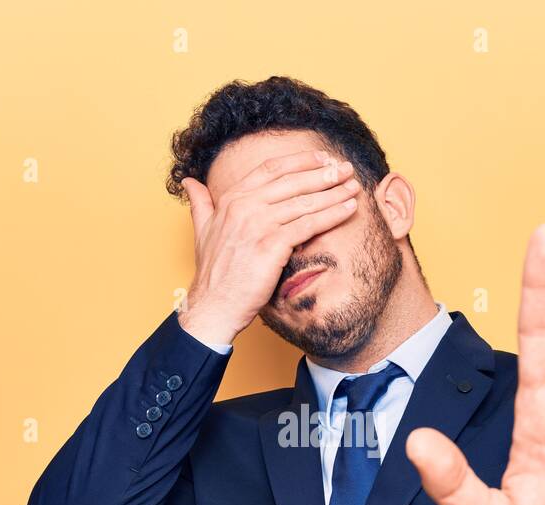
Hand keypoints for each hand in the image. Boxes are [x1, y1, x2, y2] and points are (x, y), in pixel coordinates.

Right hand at [177, 149, 361, 344]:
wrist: (213, 306)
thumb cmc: (213, 274)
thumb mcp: (202, 230)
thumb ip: (201, 203)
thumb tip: (190, 182)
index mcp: (231, 199)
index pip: (271, 169)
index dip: (300, 161)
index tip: (322, 158)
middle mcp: (244, 206)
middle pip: (292, 182)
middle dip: (323, 173)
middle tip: (346, 168)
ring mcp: (258, 224)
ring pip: (304, 202)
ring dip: (334, 192)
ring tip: (354, 186)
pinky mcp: (271, 245)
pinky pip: (309, 225)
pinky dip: (332, 215)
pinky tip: (349, 209)